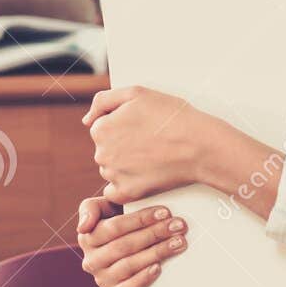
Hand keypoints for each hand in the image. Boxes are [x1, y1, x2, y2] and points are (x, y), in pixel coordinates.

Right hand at [77, 195, 187, 286]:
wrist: (129, 250)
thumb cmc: (119, 224)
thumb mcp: (103, 208)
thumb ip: (90, 209)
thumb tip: (83, 227)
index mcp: (87, 238)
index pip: (114, 227)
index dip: (141, 219)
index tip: (164, 212)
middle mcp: (91, 261)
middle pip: (124, 246)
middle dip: (154, 234)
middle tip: (178, 226)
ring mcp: (102, 279)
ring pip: (128, 266)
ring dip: (156, 253)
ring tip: (178, 242)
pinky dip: (143, 279)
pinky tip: (158, 267)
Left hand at [83, 85, 218, 203]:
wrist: (199, 145)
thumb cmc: (171, 116)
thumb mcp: (136, 93)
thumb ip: (103, 101)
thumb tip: (86, 120)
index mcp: (101, 129)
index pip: (102, 127)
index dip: (123, 124)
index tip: (142, 126)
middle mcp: (102, 154)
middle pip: (106, 149)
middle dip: (122, 145)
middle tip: (149, 141)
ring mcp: (114, 175)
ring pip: (111, 169)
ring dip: (125, 164)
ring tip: (151, 156)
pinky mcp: (128, 193)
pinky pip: (115, 192)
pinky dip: (125, 186)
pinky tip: (142, 175)